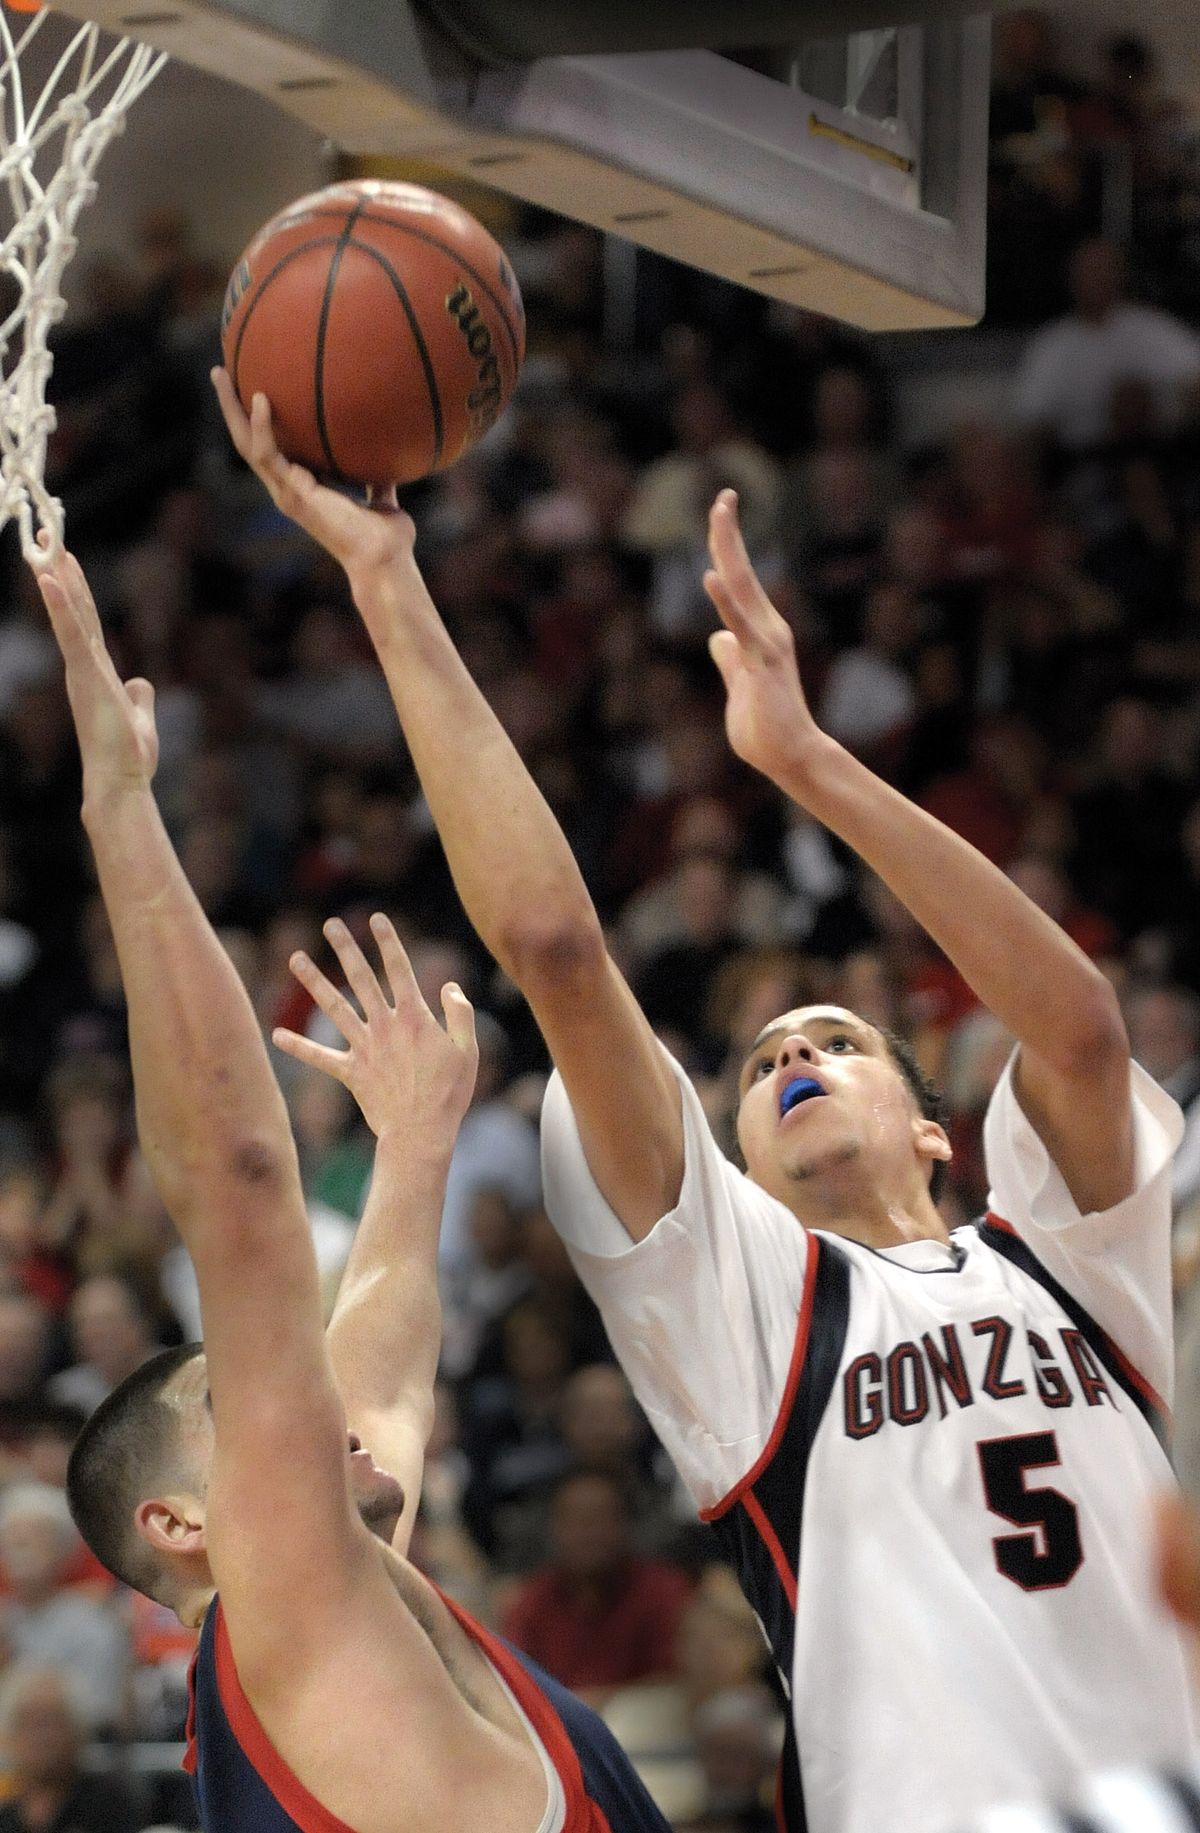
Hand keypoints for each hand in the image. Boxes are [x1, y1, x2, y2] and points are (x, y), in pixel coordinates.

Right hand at [33, 543, 157, 796]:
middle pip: (73, 610)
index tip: (64, 559)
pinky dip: (61, 606)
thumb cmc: (127, 758)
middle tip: (46, 536)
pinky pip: (72, 634)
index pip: (85, 621)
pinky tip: (50, 579)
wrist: (119, 783)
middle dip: (60, 572)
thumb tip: (139, 682)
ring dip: (56, 579)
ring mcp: (82, 670)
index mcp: (95, 671)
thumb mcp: (139, 717)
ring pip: (68, 615)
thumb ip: (138, 696)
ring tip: (43, 546)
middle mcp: (83, 666)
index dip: (75, 589)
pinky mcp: (86, 676)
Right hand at [211, 369, 417, 588]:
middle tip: (219, 371)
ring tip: (220, 373)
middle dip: (232, 407)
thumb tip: (392, 457)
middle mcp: (287, 489)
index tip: (252, 389)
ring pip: (246, 444)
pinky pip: (267, 453)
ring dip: (231, 408)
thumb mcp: (382, 498)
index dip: (257, 423)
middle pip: (248, 442)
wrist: (383, 560)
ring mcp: (285, 492)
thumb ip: (378, 480)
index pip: (270, 450)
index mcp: (302, 488)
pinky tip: (261, 398)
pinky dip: (262, 426)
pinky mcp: (292, 494)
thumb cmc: (387, 539)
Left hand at [273, 914, 477, 1147]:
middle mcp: (386, 1026)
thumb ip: (461, 1014)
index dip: (388, 942)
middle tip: (330, 925)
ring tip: (295, 959)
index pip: (400, 970)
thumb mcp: (469, 1051)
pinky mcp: (351, 1073)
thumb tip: (450, 986)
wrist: (422, 1133)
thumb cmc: (450, 1094)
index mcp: (415, 1018)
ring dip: (314, 981)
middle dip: (346, 949)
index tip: (376, 918)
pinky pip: (320, 1058)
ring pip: (334, 1008)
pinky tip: (276, 1035)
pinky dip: (299, 1047)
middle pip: (361, 979)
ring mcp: (365, 1048)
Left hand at [702, 489, 823, 783]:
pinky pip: (740, 626)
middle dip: (729, 533)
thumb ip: (729, 660)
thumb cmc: (766, 728)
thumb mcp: (738, 687)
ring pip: (742, 587)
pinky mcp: (761, 662)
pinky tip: (711, 576)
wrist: (791, 757)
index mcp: (759, 632)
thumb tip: (716, 639)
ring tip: (721, 512)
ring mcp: (766, 642)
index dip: (727, 548)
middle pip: (741, 571)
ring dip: (730, 549)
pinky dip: (725, 601)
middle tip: (724, 495)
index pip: (738, 582)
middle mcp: (767, 629)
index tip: (722, 511)